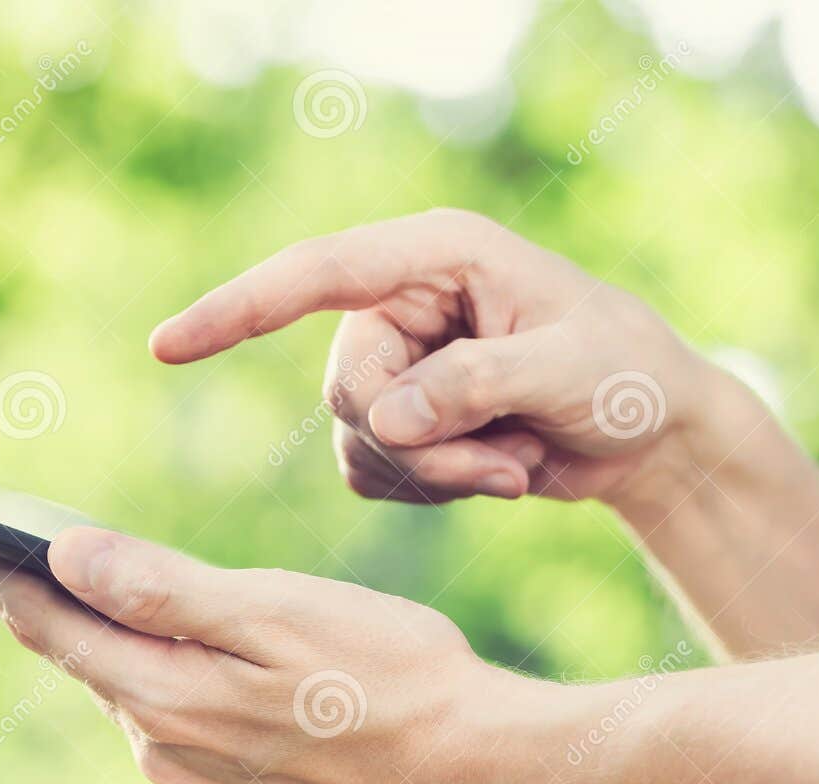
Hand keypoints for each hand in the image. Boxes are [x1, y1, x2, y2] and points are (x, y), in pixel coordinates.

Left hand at [0, 528, 604, 783]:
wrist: (468, 773)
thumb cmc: (388, 679)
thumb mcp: (277, 616)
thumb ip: (165, 590)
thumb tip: (65, 556)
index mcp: (164, 695)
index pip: (50, 625)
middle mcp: (166, 739)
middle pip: (80, 653)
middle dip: (38, 597)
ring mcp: (201, 762)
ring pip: (126, 679)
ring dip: (97, 628)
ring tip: (70, 577)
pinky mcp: (237, 770)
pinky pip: (169, 703)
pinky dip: (151, 659)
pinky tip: (167, 637)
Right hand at [148, 208, 755, 506]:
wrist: (650, 432)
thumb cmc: (624, 373)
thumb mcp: (566, 370)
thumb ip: (475, 386)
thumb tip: (385, 419)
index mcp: (437, 257)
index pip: (317, 274)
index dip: (239, 309)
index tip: (167, 347)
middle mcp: (405, 306)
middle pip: (346, 388)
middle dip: (423, 441)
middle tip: (505, 454)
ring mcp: (402, 366)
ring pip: (360, 441)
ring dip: (441, 472)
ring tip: (516, 459)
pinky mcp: (408, 424)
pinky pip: (376, 474)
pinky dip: (437, 490)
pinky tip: (502, 472)